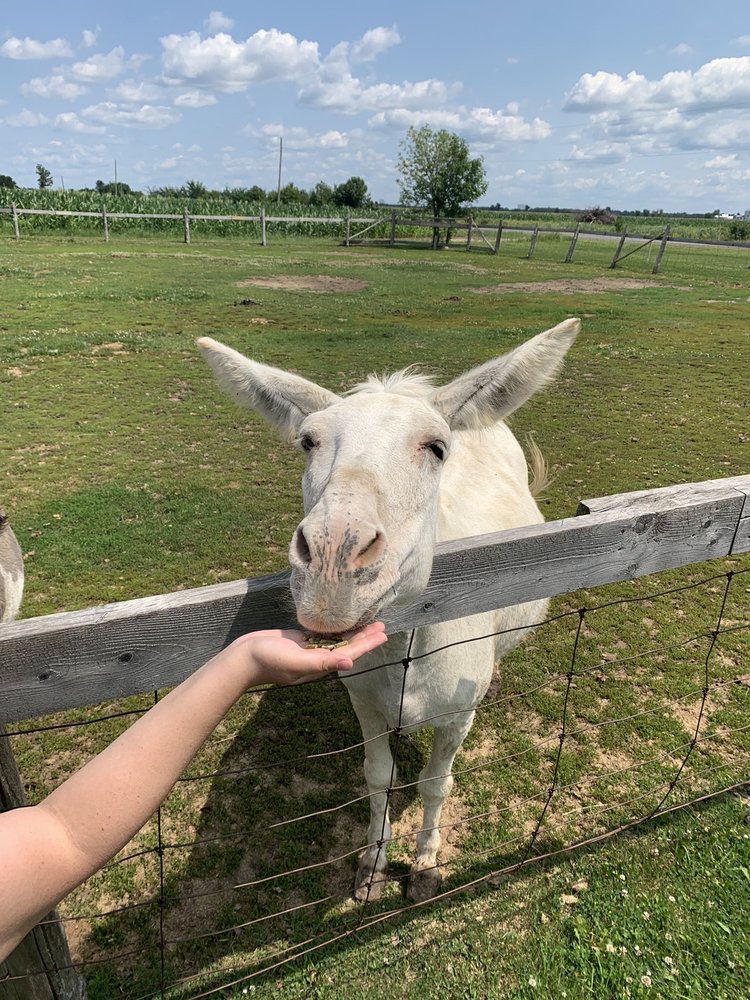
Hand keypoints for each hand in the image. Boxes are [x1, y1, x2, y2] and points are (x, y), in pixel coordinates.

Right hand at [233, 621, 387, 686]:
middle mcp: (318, 658)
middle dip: (365, 637)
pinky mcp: (300, 641)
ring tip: (369, 622)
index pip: (350, 654)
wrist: (243, 657)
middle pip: (347, 647)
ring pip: (337, 641)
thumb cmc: (268, 660)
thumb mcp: (296, 661)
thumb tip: (350, 664)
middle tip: (382, 624)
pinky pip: (323, 635)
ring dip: (353, 632)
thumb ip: (322, 662)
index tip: (382, 634)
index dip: (367, 644)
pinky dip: (336, 629)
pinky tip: (343, 622)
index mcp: (320, 665)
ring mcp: (309, 650)